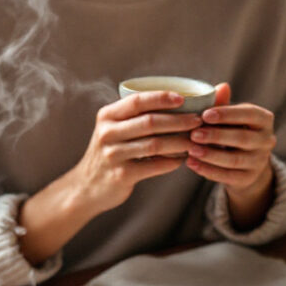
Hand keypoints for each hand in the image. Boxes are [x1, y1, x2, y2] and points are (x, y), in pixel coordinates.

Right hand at [65, 90, 204, 214]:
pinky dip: (172, 162)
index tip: (183, 98)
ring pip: (155, 144)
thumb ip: (137, 115)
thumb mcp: (114, 129)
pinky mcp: (121, 175)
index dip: (162, 97)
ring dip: (180, 141)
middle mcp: (107, 133)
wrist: (87, 187)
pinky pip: (154, 165)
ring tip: (195, 140)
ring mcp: (113, 155)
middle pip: (150, 122)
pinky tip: (182, 159)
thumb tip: (179, 100)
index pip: (137, 100)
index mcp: (107, 116)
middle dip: (179, 120)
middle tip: (198, 120)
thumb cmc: (110, 152)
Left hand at [187, 84, 276, 228]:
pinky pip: (227, 176)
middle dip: (216, 136)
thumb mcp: (231, 117)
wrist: (244, 163)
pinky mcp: (247, 178)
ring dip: (210, 155)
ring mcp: (259, 161)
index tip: (205, 114)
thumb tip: (222, 86)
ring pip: (234, 160)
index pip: (249, 114)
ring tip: (190, 150)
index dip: (227, 114)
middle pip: (242, 138)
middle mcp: (266, 141)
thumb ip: (224, 104)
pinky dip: (208, 170)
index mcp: (264, 120)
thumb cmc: (233, 130)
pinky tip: (191, 164)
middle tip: (194, 134)